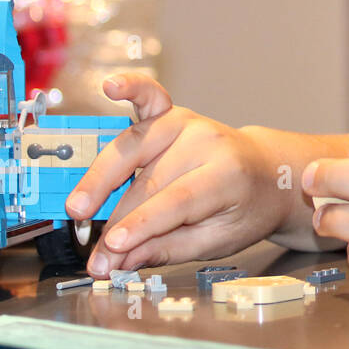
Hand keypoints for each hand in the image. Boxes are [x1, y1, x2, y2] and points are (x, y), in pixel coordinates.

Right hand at [66, 73, 287, 276]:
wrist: (269, 174)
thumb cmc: (247, 208)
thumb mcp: (220, 241)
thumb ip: (170, 249)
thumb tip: (121, 262)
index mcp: (228, 174)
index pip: (177, 200)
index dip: (141, 224)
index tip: (111, 248)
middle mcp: (207, 142)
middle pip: (149, 181)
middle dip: (117, 221)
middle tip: (96, 256)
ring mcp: (189, 123)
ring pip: (133, 148)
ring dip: (101, 179)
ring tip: (79, 209)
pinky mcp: (173, 114)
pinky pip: (149, 97)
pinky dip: (130, 88)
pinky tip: (112, 86)